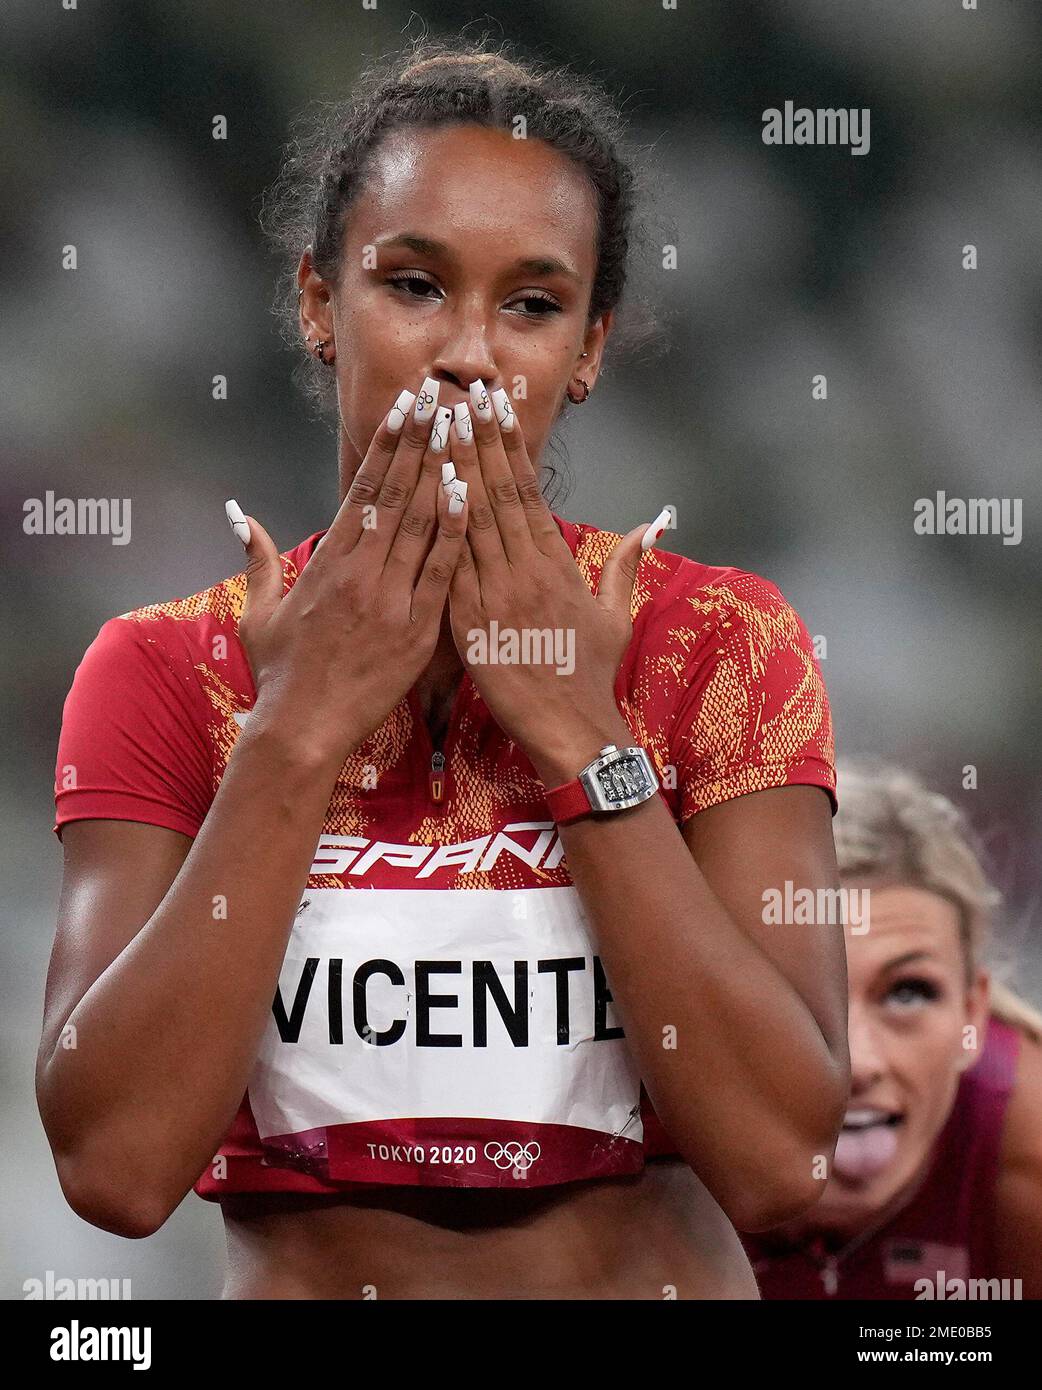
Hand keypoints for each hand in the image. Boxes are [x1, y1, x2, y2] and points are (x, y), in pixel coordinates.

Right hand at [228, 378, 466, 767]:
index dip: (387, 445)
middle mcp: (360, 573)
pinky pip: (441, 572)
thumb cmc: (280, 674)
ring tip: (462, 431)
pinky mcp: (415, 631)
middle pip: (397, 494)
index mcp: (327, 563)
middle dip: (421, 442)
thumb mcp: (259, 613)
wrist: (302, 729)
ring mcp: (390, 600)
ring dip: (444, 473)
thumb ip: (258, 560)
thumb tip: (240, 516)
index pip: (363, 490)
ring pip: (421, 524)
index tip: (404, 409)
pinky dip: (455, 532)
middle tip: (441, 398)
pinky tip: (472, 495)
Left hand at [446, 380, 650, 783]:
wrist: (572, 731)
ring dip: (457, 467)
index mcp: (556, 564)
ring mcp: (499, 595)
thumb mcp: (614, 617)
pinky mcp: (473, 623)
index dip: (509, 444)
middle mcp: (527, 571)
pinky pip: (453, 566)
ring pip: (474, 519)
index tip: (496, 404)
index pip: (528, 491)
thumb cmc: (591, 676)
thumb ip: (624, 566)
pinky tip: (431, 489)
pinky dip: (443, 526)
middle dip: (480, 438)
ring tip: (441, 422)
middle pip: (499, 492)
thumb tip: (650, 524)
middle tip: (464, 390)